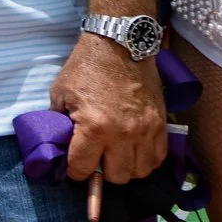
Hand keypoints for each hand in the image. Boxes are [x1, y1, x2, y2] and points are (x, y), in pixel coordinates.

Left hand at [50, 32, 164, 201]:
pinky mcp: (161, 123)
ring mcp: (145, 130)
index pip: (83, 169)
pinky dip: (147, 160)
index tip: (74, 166)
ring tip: (118, 156)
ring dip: (127, 168)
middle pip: (116, 177)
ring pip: (140, 172)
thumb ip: (60, 123)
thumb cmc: (86, 67)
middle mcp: (122, 134)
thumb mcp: (61, 93)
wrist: (119, 44)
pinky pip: (159, 157)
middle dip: (103, 172)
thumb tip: (61, 145)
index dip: (75, 171)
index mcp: (93, 126)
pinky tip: (136, 151)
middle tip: (97, 158)